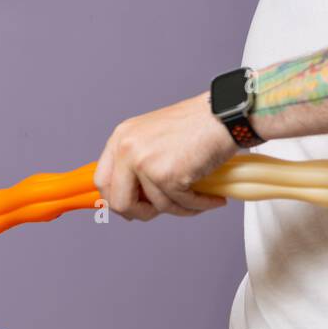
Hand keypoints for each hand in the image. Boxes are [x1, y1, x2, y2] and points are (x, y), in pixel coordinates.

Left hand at [94, 92, 236, 220]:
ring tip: (200, 199)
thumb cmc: (200, 123)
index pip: (102, 181)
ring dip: (181, 208)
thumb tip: (137, 196)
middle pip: (118, 202)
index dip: (118, 199)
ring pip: (155, 207)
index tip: (135, 206)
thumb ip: (140, 162)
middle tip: (163, 210)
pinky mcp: (167, 175)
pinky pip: (180, 204)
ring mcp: (144, 161)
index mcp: (122, 137)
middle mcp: (127, 148)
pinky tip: (212, 198)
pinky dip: (198, 205)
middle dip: (142, 213)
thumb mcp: (156, 137)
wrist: (225, 115)